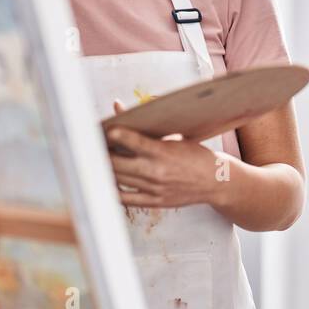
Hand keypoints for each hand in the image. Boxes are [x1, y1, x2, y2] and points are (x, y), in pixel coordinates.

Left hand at [104, 123, 227, 209]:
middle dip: (101, 153)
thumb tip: (119, 107)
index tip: (104, 129)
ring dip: (104, 168)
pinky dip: (112, 189)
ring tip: (96, 159)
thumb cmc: (194, 154)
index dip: (115, 135)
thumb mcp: (175, 136)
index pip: (134, 142)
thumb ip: (146, 125)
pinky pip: (125, 199)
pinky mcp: (154, 201)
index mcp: (163, 152)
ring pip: (117, 179)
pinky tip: (107, 179)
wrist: (215, 181)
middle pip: (117, 163)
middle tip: (93, 144)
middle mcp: (156, 171)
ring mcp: (154, 188)